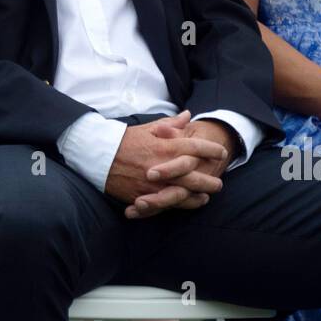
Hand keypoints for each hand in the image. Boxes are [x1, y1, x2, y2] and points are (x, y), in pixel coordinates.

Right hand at [104, 110, 227, 218]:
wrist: (99, 156)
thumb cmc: (125, 140)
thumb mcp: (148, 128)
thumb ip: (171, 124)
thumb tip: (187, 115)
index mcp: (165, 146)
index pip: (196, 147)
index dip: (212, 150)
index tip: (221, 152)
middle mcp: (163, 166)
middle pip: (195, 175)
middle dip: (210, 179)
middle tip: (219, 181)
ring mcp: (155, 183)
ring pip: (184, 193)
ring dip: (199, 195)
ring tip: (207, 196)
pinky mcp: (145, 196)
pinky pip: (168, 203)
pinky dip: (181, 204)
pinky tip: (190, 203)